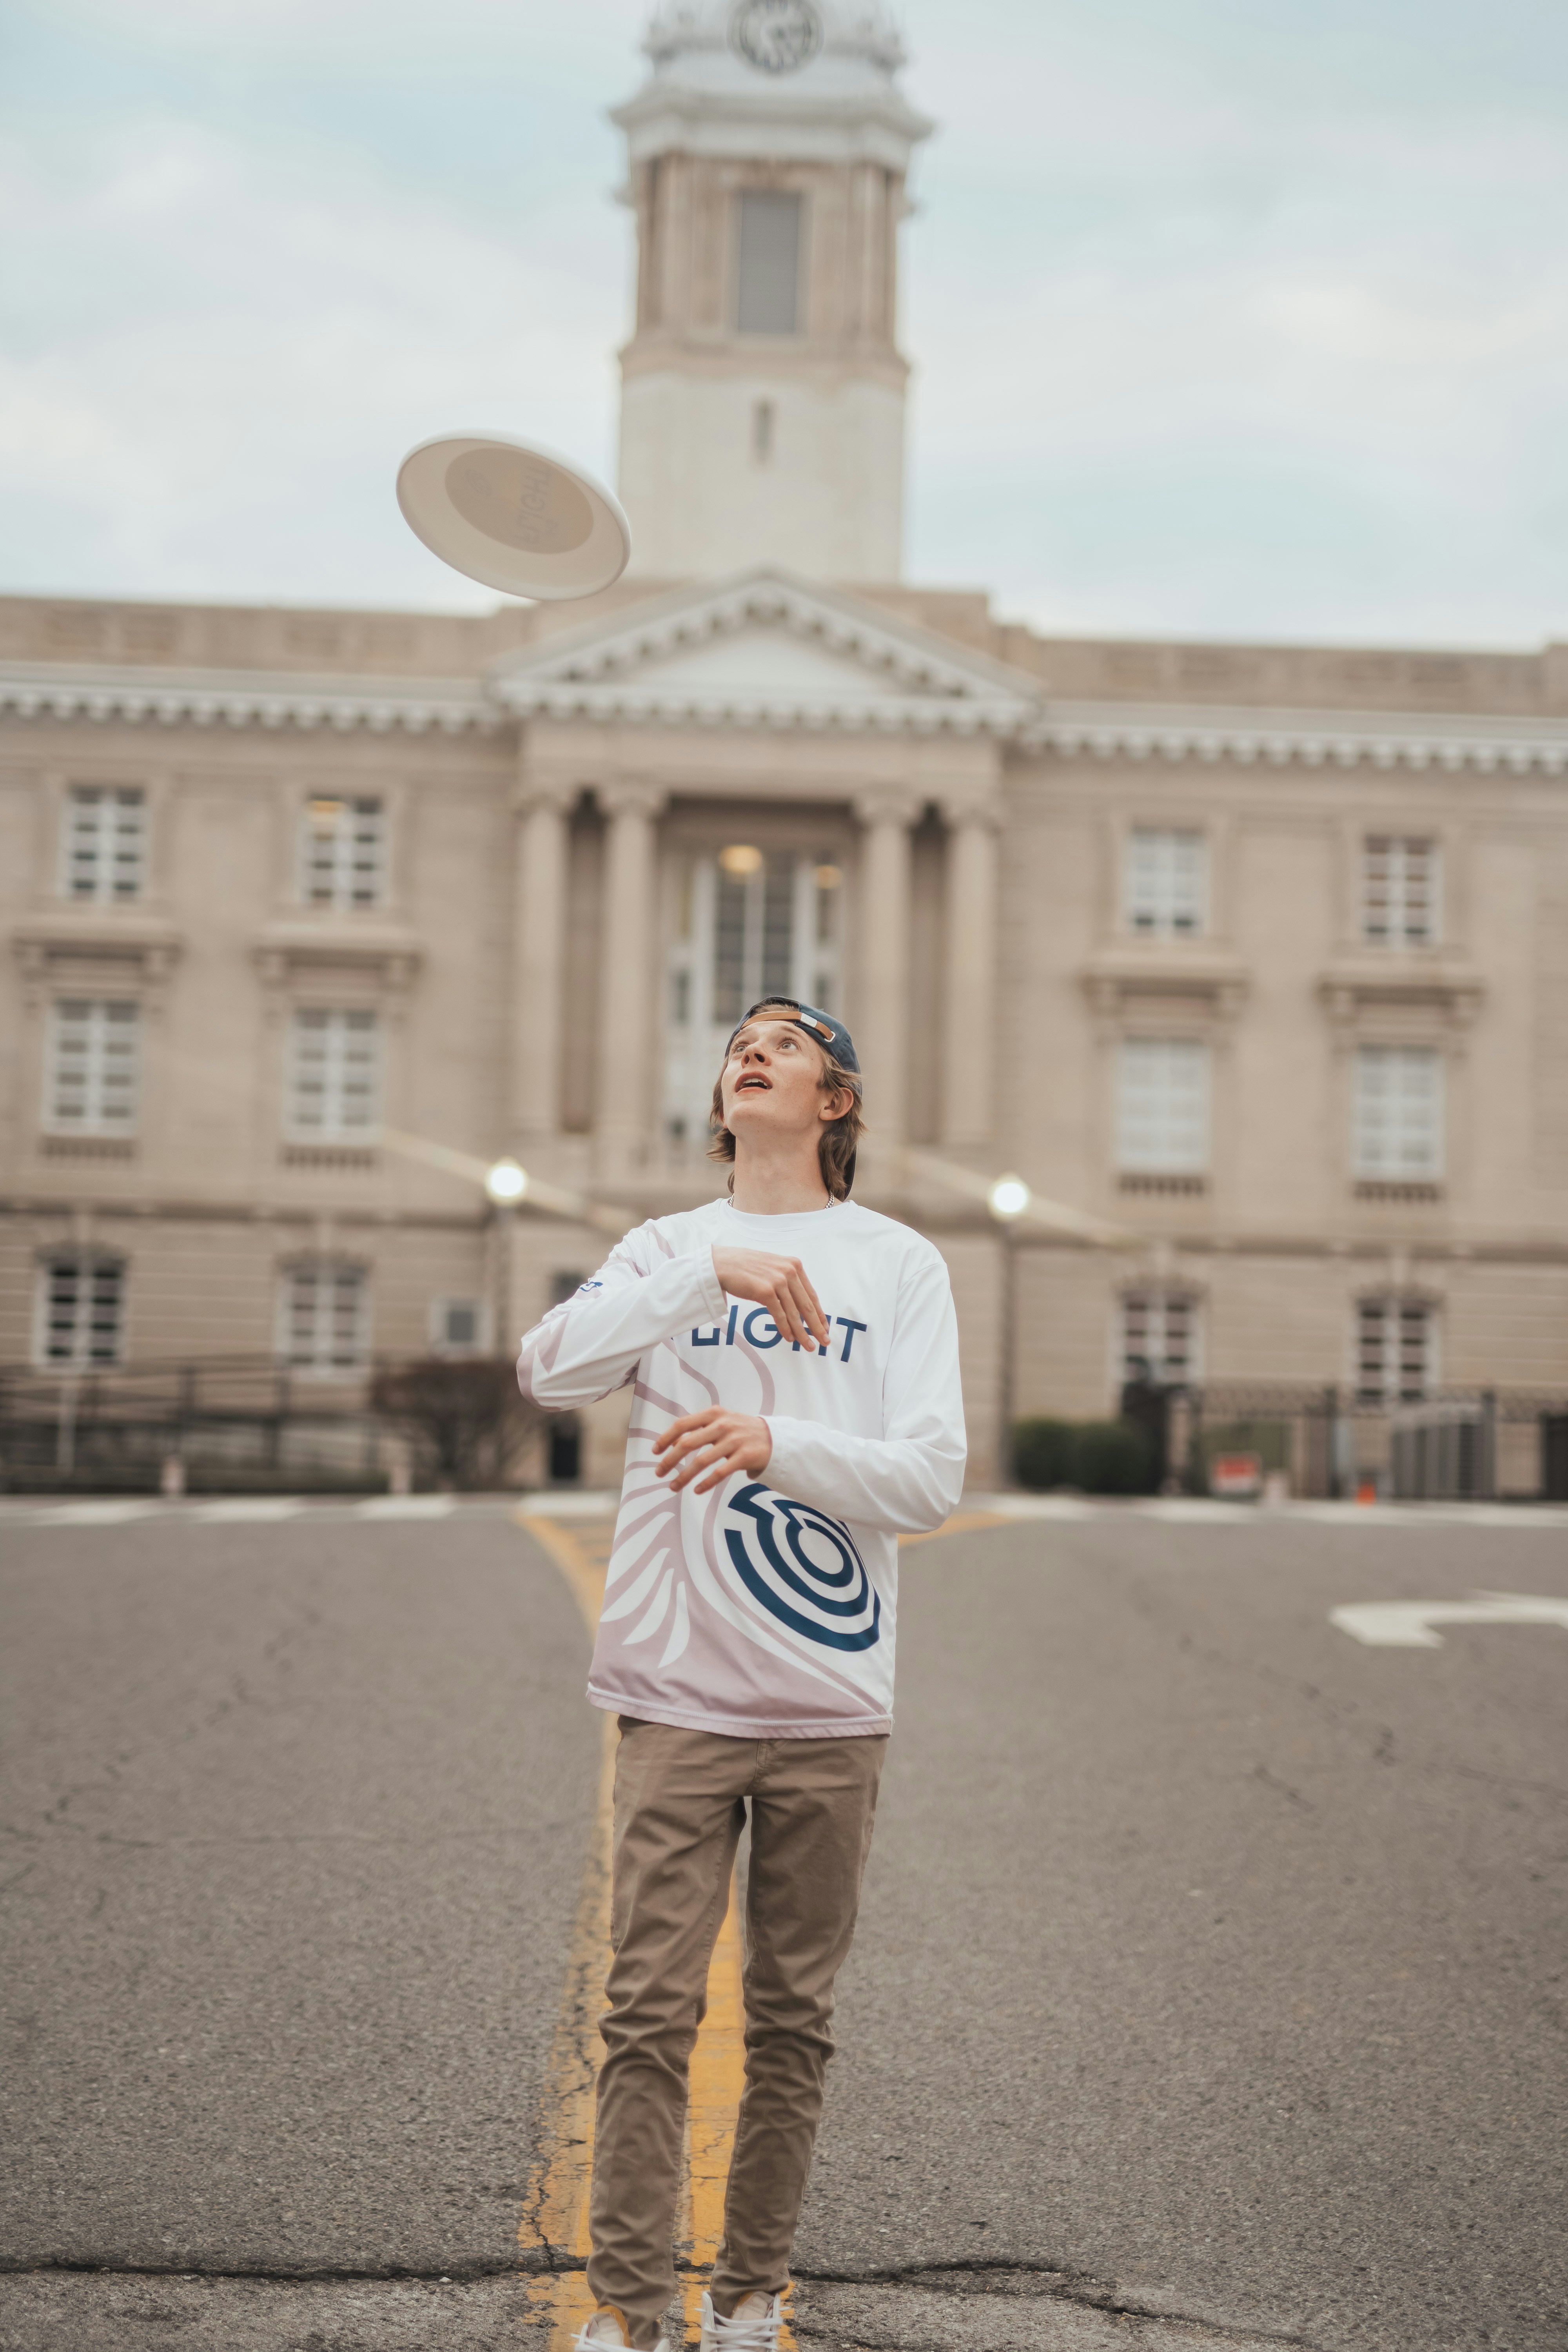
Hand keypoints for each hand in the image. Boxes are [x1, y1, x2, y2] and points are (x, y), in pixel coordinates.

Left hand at [653, 1408, 771, 1495]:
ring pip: (701, 1461)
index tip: (655, 1451)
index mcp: (713, 1414)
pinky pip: (720, 1472)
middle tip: (659, 1472)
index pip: (682, 1424)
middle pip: (688, 1443)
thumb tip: (671, 1442)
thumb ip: (699, 1427)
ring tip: (673, 1487)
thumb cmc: (741, 1430)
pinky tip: (696, 1490)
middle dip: (669, 1460)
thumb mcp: (721, 1420)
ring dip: (684, 1476)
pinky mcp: (745, 1456)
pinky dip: (706, 1483)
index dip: (666, 1438)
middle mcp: (722, 1425)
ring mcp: (734, 1440)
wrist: (774, 1438)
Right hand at [710, 1247, 829, 1350]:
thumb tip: (798, 1304)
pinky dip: (786, 1328)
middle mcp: (789, 1272)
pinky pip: (779, 1315)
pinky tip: (789, 1338)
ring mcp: (778, 1281)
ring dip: (802, 1333)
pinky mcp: (766, 1291)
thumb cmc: (746, 1267)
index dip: (819, 1313)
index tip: (824, 1327)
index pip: (811, 1294)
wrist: (723, 1264)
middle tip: (824, 1341)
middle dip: (816, 1326)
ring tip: (808, 1345)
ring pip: (795, 1313)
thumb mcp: (773, 1268)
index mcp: (794, 1265)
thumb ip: (787, 1280)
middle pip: (807, 1306)